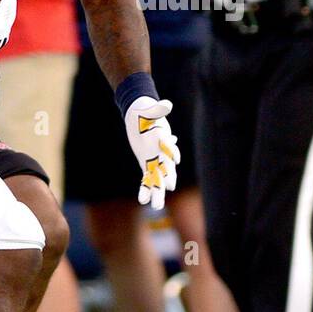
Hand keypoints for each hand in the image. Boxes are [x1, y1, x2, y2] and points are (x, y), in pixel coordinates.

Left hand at [123, 95, 180, 210]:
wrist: (141, 114)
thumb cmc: (146, 112)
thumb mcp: (150, 110)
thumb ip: (158, 110)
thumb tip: (166, 105)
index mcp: (164, 141)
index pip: (169, 153)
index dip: (170, 162)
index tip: (172, 173)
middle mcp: (162, 153)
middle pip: (166, 170)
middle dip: (165, 182)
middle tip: (167, 192)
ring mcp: (155, 159)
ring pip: (157, 179)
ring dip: (156, 192)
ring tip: (157, 206)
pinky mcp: (146, 162)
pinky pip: (146, 178)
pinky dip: (144, 188)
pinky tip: (143, 200)